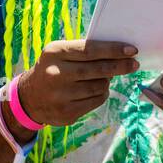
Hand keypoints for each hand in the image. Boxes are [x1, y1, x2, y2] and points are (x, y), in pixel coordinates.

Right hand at [15, 39, 138, 127]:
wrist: (28, 98)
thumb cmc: (52, 70)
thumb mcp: (59, 54)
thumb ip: (84, 52)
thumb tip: (119, 53)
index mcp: (54, 53)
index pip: (90, 50)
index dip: (113, 50)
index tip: (131, 50)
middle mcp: (55, 74)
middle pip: (97, 70)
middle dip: (119, 66)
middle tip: (134, 64)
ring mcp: (60, 96)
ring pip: (99, 87)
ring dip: (106, 82)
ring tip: (102, 78)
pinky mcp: (67, 113)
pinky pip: (96, 101)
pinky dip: (100, 94)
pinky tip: (94, 91)